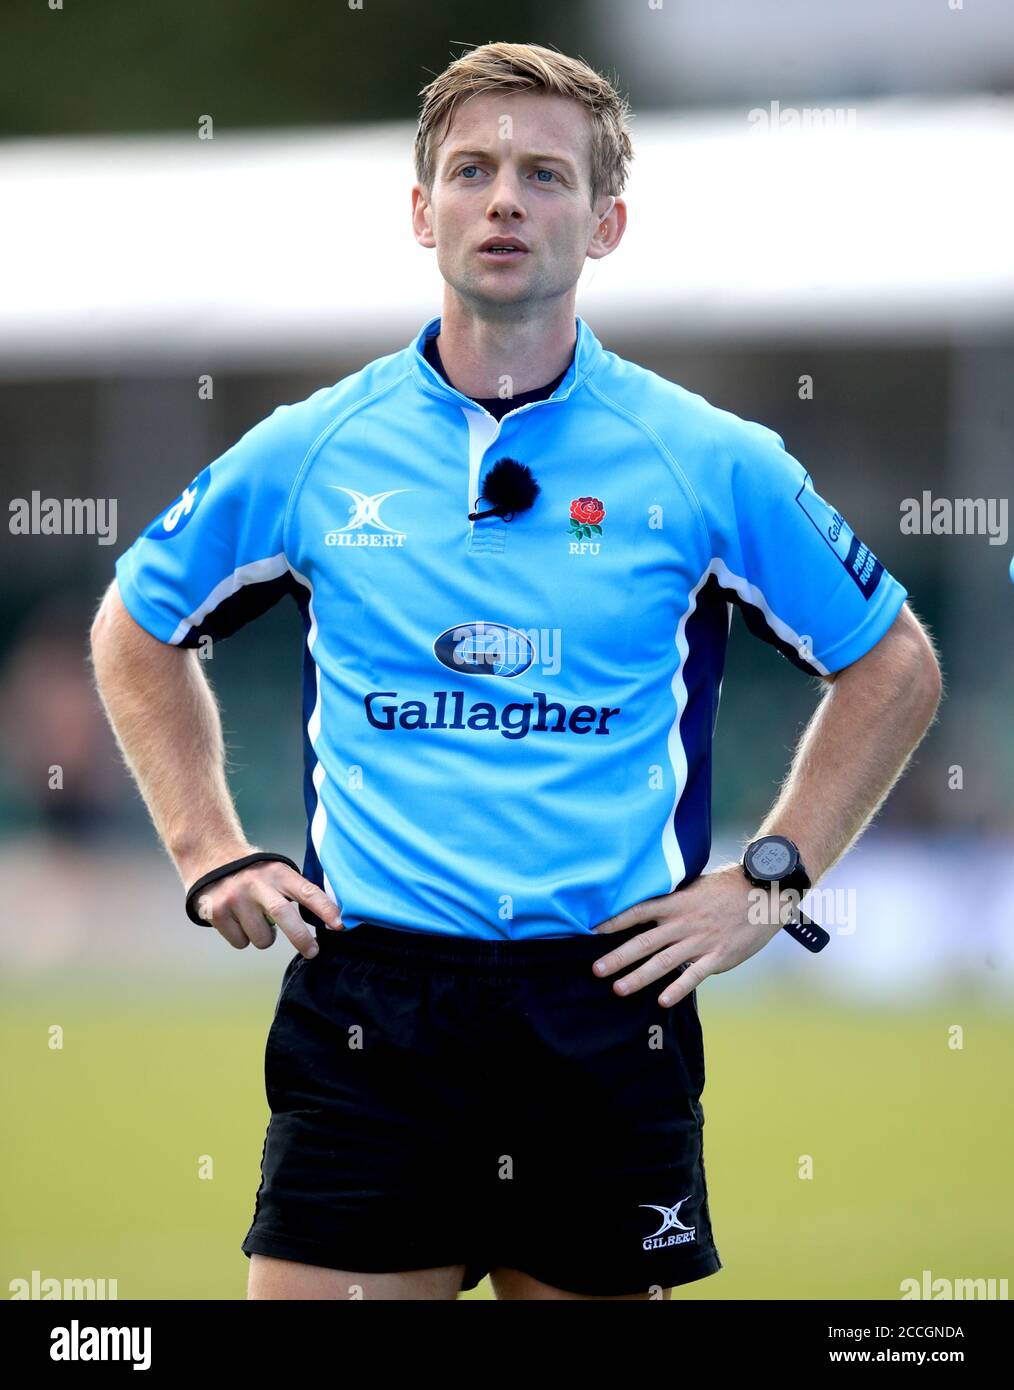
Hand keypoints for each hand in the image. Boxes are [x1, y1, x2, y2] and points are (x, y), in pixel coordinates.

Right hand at [194, 861, 343, 957]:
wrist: (209, 856)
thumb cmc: (253, 872)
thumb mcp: (276, 871)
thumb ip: (296, 891)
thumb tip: (330, 921)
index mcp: (277, 872)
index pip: (306, 891)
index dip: (325, 909)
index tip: (340, 925)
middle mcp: (256, 883)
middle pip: (284, 915)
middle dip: (302, 939)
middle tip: (312, 951)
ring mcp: (235, 898)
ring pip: (262, 938)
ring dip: (265, 937)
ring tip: (255, 919)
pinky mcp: (217, 912)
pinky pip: (241, 942)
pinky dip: (243, 938)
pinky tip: (236, 919)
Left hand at [590, 864, 783, 1006]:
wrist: (764, 894)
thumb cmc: (728, 888)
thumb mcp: (696, 886)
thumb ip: (673, 900)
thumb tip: (648, 907)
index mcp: (677, 902)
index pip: (638, 912)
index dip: (614, 922)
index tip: (592, 931)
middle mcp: (684, 922)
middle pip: (644, 941)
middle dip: (618, 957)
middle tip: (595, 969)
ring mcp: (700, 941)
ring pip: (664, 961)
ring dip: (639, 976)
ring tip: (618, 988)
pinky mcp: (718, 957)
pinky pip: (694, 975)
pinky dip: (677, 988)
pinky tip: (662, 1001)